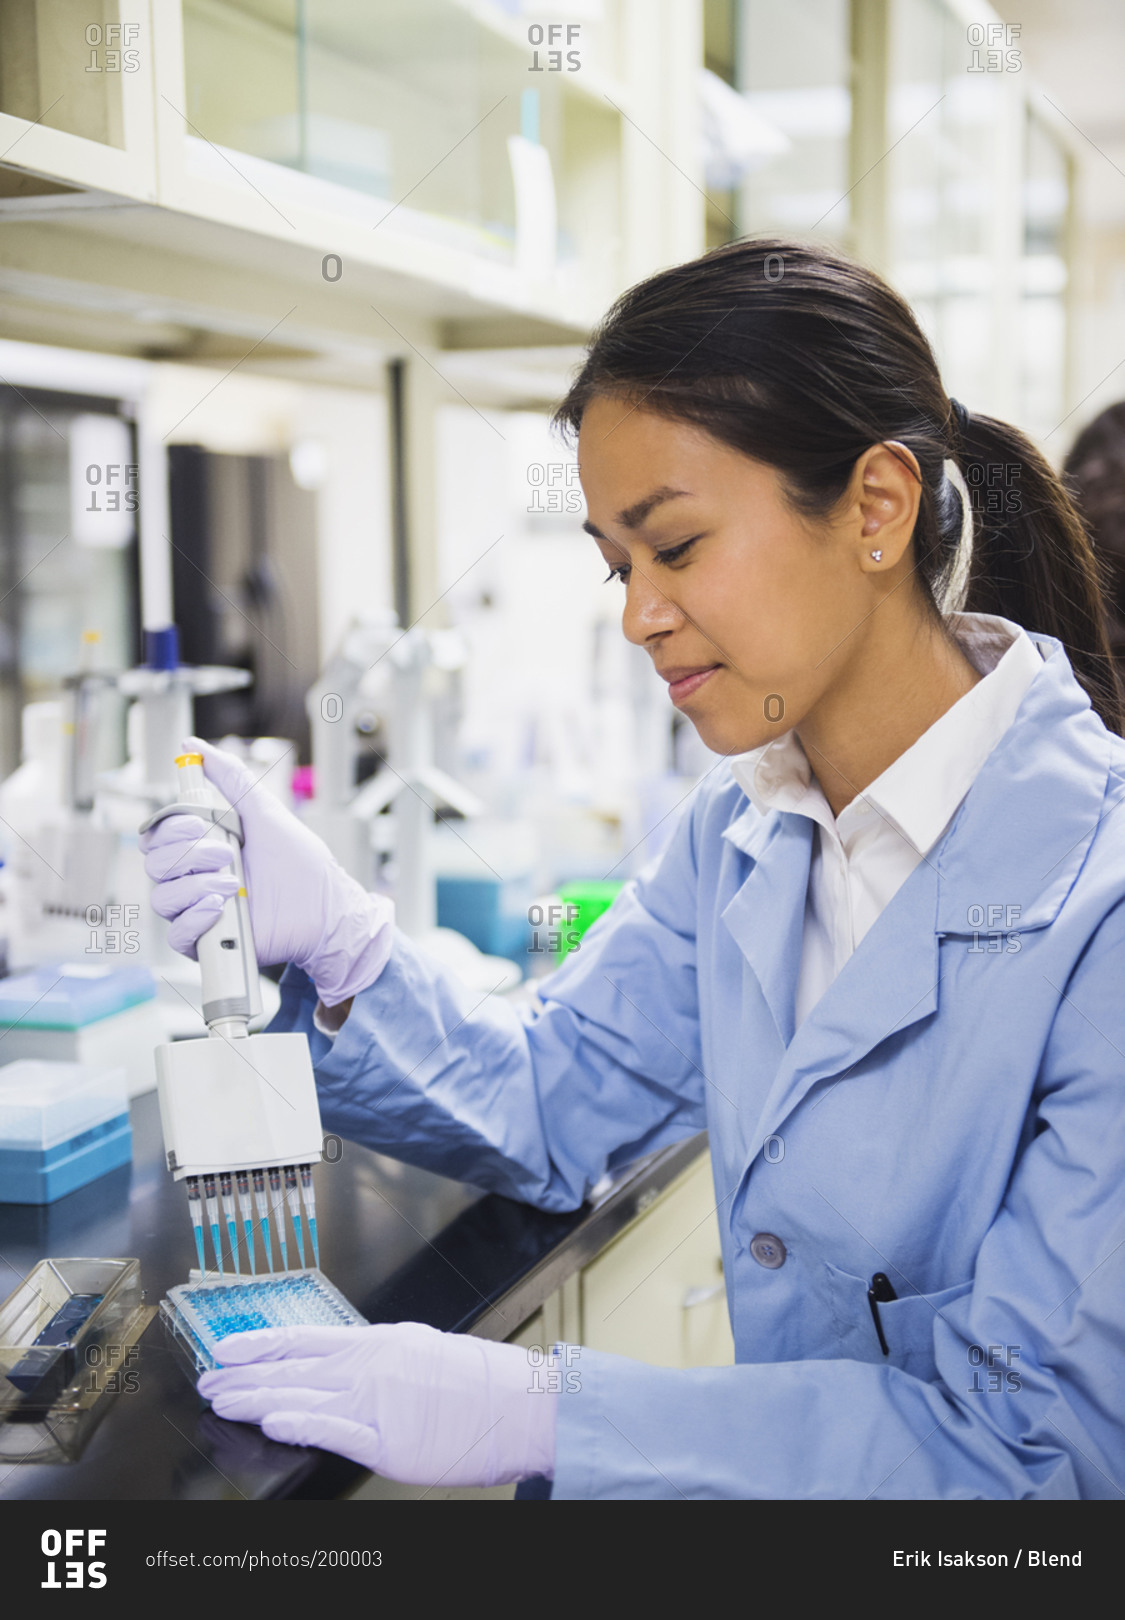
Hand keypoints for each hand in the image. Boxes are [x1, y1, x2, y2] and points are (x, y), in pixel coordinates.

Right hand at [139, 736, 393, 1005]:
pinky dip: (195, 918)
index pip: (158, 835)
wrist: (325, 909)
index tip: (198, 824)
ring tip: (234, 884)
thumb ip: (230, 779)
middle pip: (154, 864)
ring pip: (162, 897)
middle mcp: (194, 878)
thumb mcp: (264, 812)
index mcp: (201, 847)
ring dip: (196, 886)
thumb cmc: (299, 863)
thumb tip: (194, 746)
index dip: (170, 828)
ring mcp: (198, 910)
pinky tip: (222, 907)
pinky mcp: (206, 942)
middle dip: (188, 855)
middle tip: (227, 854)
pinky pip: (176, 933)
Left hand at [198, 1322, 556, 1487]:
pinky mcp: (389, 1441)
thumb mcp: (422, 1352)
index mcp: (380, 1342)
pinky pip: (335, 1429)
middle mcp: (373, 1366)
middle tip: (209, 1377)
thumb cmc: (479, 1383)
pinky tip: (273, 1419)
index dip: (261, 1341)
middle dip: (246, 1372)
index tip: (227, 1345)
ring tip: (222, 1399)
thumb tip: (341, 1367)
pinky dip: (301, 1422)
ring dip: (257, 1396)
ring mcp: (379, 1402)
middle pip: (294, 1366)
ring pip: (304, 1394)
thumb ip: (377, 1361)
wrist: (521, 1405)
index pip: (306, 1336)